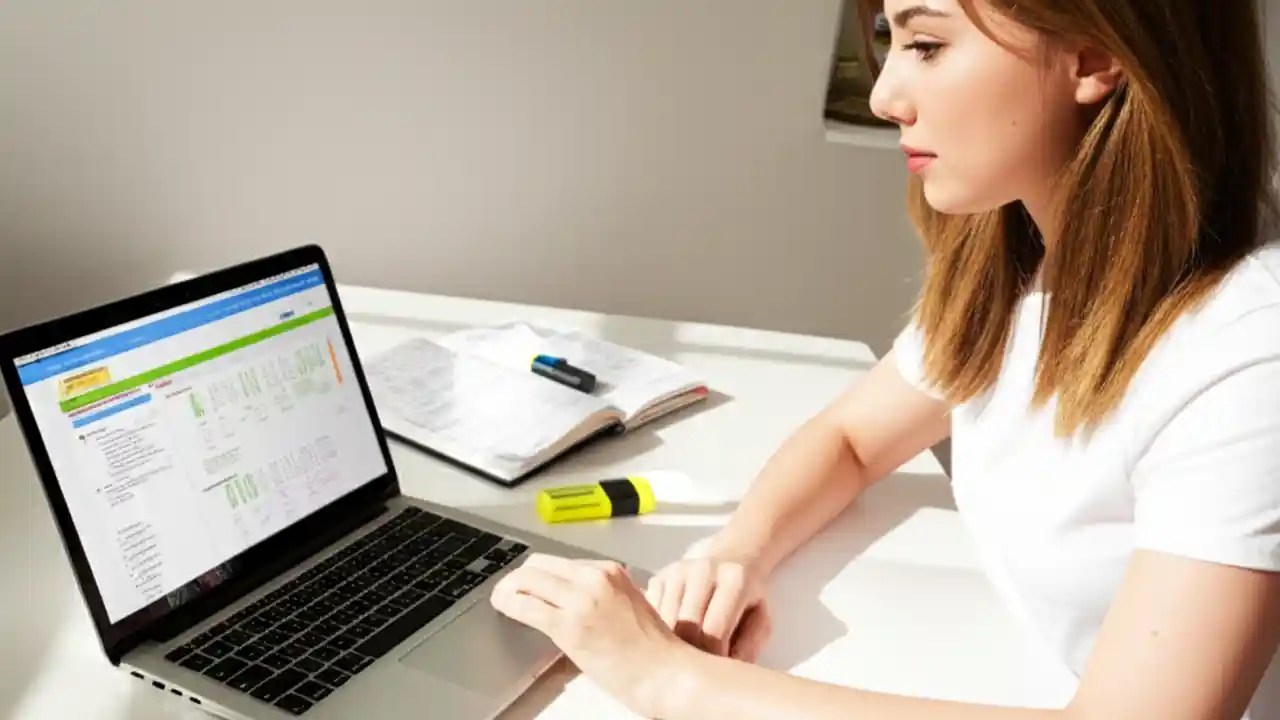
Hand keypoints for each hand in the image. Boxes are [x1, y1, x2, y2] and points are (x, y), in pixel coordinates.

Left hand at [490, 553, 696, 717]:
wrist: (665, 672)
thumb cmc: (652, 649)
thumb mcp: (628, 605)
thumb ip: (601, 596)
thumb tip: (569, 602)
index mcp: (610, 571)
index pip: (560, 562)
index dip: (539, 574)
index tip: (529, 583)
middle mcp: (594, 578)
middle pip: (539, 564)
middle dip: (520, 577)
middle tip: (509, 591)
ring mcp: (581, 599)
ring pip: (527, 580)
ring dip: (509, 589)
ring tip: (503, 599)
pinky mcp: (569, 625)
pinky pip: (525, 606)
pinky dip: (508, 604)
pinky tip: (503, 608)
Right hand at [645, 552, 771, 661]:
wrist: (730, 559)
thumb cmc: (747, 597)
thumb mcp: (760, 620)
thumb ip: (749, 647)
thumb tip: (724, 672)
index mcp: (734, 579)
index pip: (714, 630)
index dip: (713, 658)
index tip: (715, 674)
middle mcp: (703, 570)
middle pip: (686, 626)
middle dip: (690, 654)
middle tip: (696, 670)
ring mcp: (677, 571)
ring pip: (664, 622)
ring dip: (671, 646)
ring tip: (683, 658)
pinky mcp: (659, 576)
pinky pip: (650, 613)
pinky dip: (658, 632)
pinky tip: (671, 639)